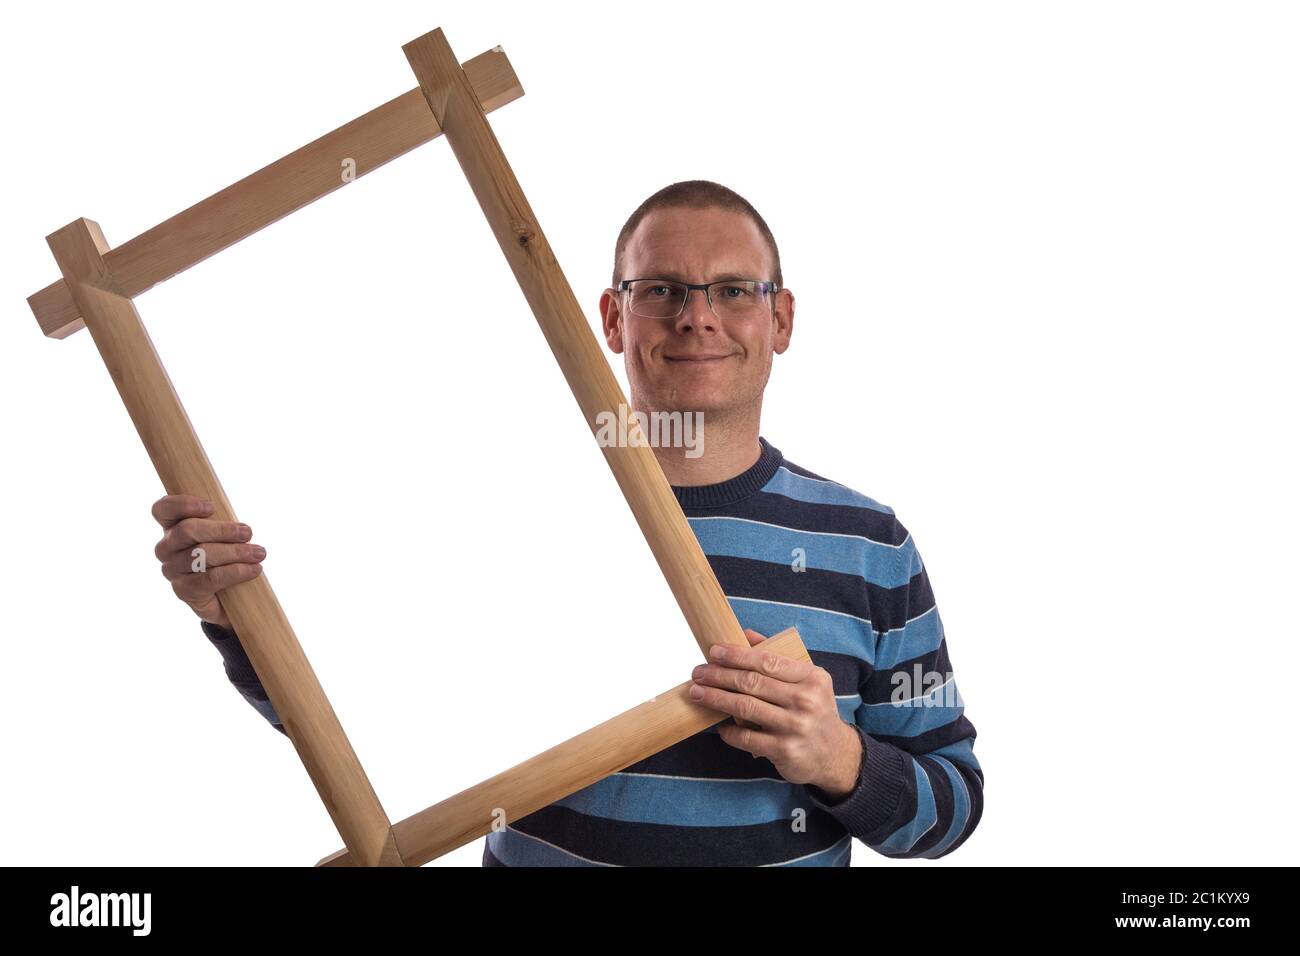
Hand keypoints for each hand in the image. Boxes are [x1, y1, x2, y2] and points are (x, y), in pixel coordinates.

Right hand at [152, 494, 264, 630]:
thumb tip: (241, 524)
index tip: (211, 507)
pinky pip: (210, 578)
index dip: (182, 504)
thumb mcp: (224, 534)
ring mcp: (172, 570)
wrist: (229, 597)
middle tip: (248, 533)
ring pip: (201, 555)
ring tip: (259, 553)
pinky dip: (236, 572)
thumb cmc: (226, 557)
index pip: (163, 509)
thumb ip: (223, 522)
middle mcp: (166, 548)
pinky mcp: (184, 591)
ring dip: (235, 552)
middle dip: (222, 530)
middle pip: (187, 530)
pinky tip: (254, 569)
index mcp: (172, 527)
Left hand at [689, 628, 862, 798]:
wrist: (834, 754)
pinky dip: (729, 731)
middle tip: (698, 673)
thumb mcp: (807, 681)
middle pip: (752, 683)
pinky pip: (747, 737)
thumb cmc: (814, 710)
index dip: (737, 655)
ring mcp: (795, 727)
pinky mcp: (785, 751)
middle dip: (719, 676)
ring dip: (716, 699)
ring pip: (746, 708)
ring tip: (697, 693)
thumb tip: (746, 634)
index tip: (714, 652)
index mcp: (812, 678)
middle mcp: (806, 701)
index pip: (768, 661)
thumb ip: (778, 657)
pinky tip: (720, 726)